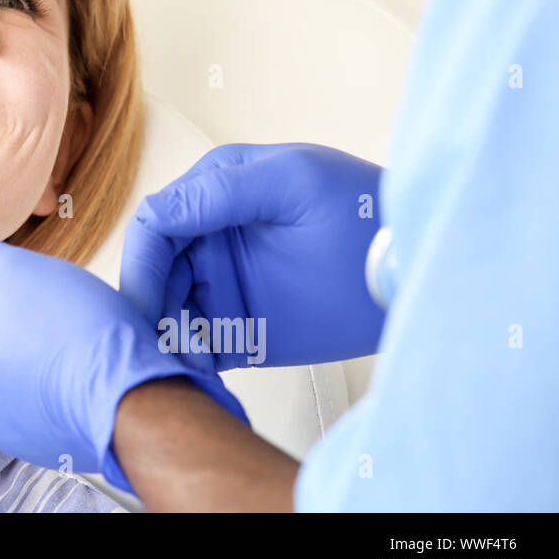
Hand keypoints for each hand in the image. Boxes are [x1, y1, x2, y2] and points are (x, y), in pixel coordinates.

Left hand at [0, 206, 249, 493]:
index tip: (10, 271)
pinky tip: (85, 364)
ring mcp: (9, 427)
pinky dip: (53, 379)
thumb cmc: (70, 329)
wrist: (133, 405)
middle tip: (44, 296)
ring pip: (6, 370)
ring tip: (69, 328)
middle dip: (1, 313)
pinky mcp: (47, 443)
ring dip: (28, 346)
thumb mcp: (4, 267)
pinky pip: (38, 401)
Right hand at [120, 142, 387, 369]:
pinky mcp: (241, 324)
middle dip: (150, 308)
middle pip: (154, 272)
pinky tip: (199, 374)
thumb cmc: (366, 212)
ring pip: (169, 311)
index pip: (155, 224)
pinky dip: (189, 359)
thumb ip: (218, 192)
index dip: (141, 264)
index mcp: (216, 189)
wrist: (417, 269)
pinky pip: (198, 344)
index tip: (142, 304)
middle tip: (156, 344)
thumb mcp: (290, 184)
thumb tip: (154, 213)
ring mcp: (225, 280)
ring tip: (184, 364)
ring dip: (167, 337)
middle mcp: (212, 234)